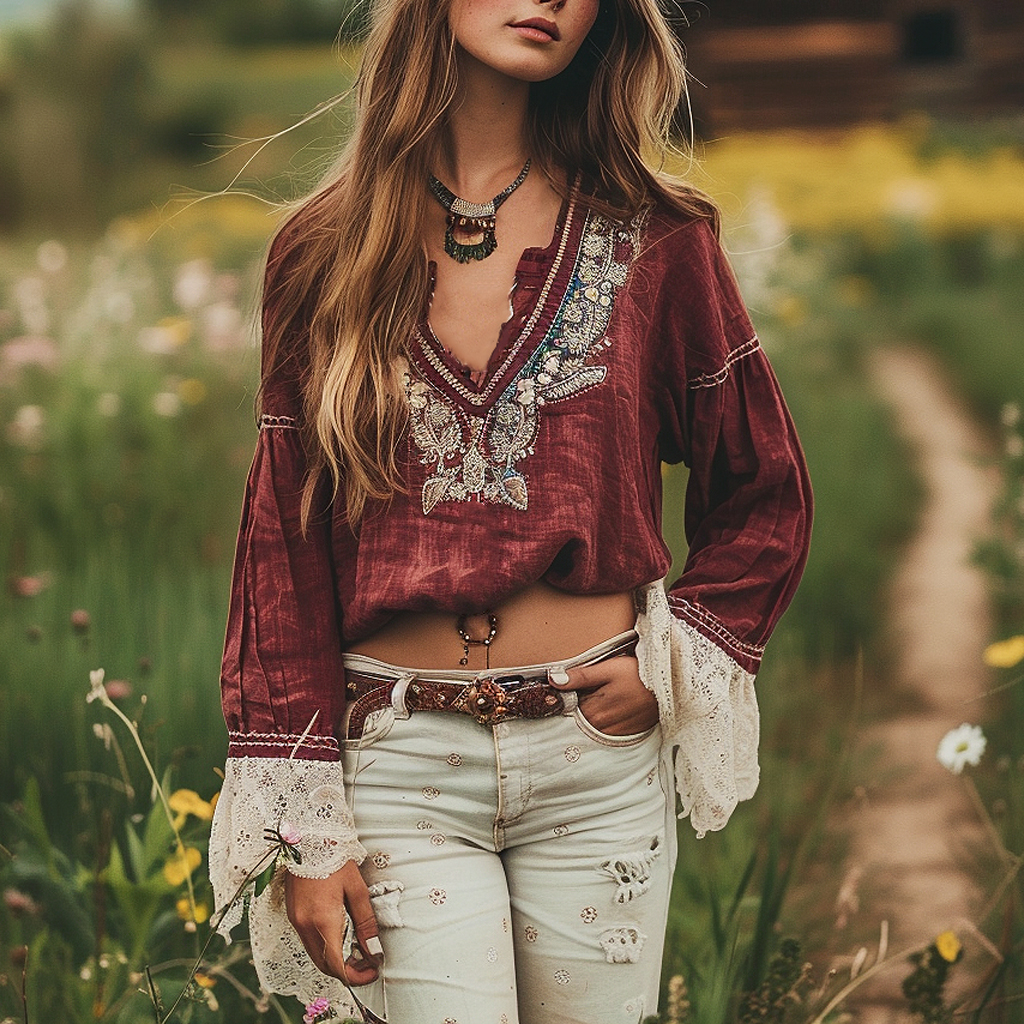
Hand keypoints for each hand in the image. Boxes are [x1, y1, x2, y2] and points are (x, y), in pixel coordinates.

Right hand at [285, 860, 381, 985]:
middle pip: (325, 966)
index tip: (372, 970)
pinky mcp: (294, 916)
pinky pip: (309, 943)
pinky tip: (340, 938)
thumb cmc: (335, 861)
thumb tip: (374, 951)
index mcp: (323, 921)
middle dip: (348, 971)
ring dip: (336, 961)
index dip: (356, 976)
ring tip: (358, 951)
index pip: (337, 966)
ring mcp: (296, 922)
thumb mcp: (357, 890)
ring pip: (316, 956)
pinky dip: (325, 948)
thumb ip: (366, 923)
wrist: (308, 841)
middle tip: (368, 963)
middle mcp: (305, 927)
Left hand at [550, 656, 658, 735]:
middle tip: (573, 691)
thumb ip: (580, 676)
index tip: (555, 690)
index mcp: (593, 711)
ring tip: (594, 697)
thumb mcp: (608, 669)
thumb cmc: (639, 674)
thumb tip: (553, 679)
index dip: (560, 698)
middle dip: (572, 706)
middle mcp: (601, 727)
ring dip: (586, 714)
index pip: (565, 709)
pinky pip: (604, 730)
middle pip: (576, 718)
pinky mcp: (625, 733)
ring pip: (589, 725)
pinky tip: (607, 707)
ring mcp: (613, 732)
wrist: (670, 687)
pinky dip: (601, 720)